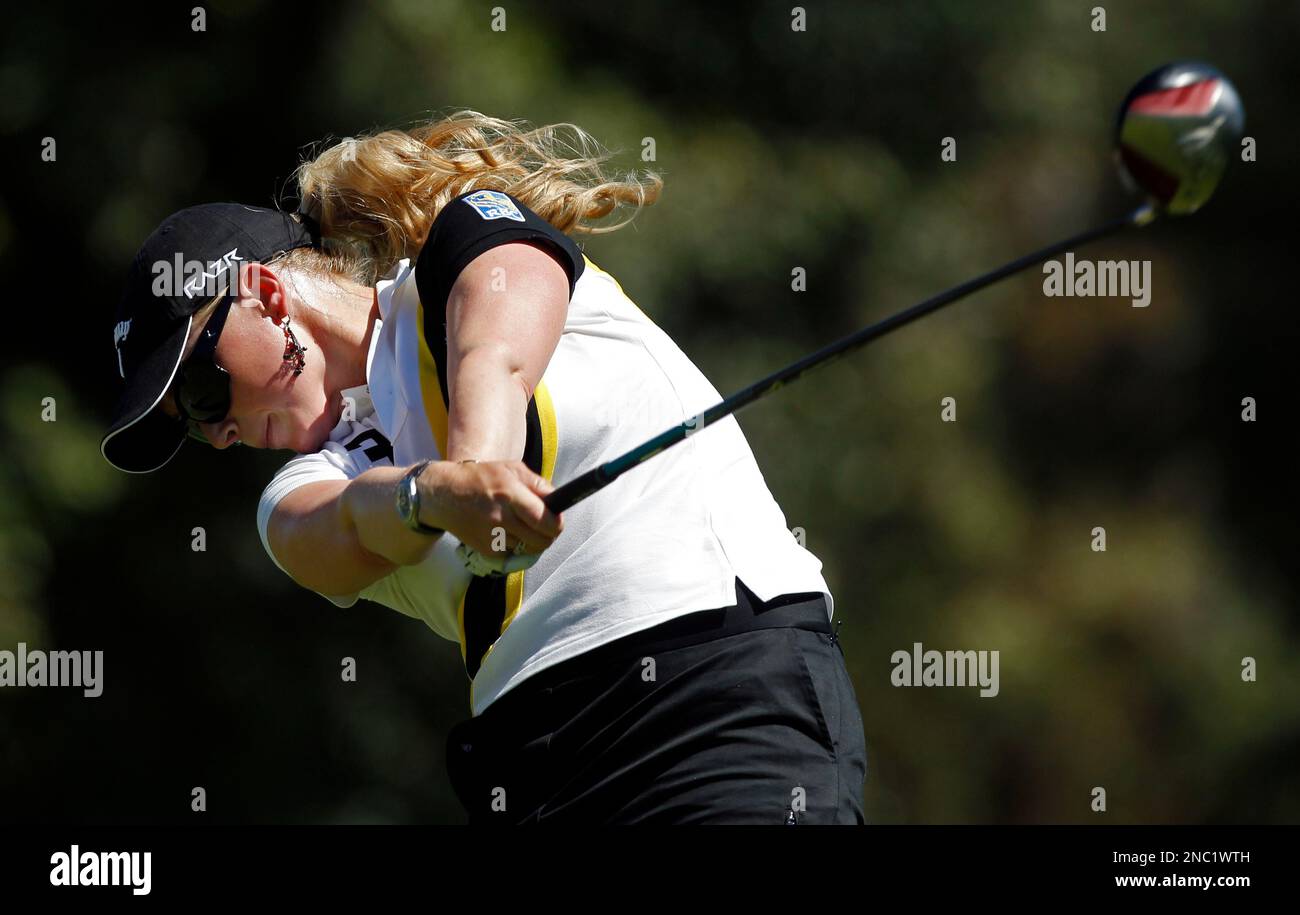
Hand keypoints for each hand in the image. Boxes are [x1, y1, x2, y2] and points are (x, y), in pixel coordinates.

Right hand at [417, 460, 563, 562]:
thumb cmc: (481, 478)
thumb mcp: (511, 469)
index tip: (557, 521)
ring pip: (528, 549)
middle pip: (541, 541)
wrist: (443, 495)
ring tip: (520, 525)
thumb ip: (538, 485)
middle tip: (545, 527)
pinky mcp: (486, 549)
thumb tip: (559, 501)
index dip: (557, 525)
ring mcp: (492, 536)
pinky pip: (513, 553)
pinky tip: (505, 531)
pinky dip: (515, 545)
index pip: (545, 520)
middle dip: (548, 535)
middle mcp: (501, 517)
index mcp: (510, 494)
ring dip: (531, 541)